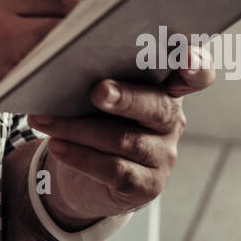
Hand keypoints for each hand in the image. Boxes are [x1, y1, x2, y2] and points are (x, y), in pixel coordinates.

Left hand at [27, 45, 215, 228]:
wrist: (84, 173)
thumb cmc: (93, 117)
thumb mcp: (100, 92)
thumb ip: (99, 73)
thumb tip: (64, 58)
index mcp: (166, 87)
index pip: (196, 74)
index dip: (195, 65)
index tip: (184, 55)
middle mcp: (171, 120)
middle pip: (156, 107)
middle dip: (125, 98)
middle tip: (98, 91)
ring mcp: (163, 155)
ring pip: (125, 139)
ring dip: (78, 128)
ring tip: (44, 121)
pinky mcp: (147, 185)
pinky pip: (114, 170)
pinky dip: (80, 156)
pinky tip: (56, 146)